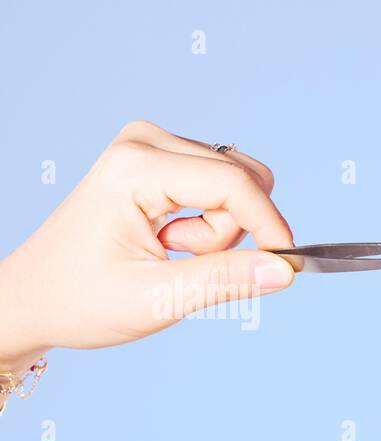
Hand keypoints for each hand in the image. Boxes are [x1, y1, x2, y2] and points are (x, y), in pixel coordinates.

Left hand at [0, 121, 298, 372]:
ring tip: (168, 251)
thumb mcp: (157, 299)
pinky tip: (168, 240)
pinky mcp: (159, 159)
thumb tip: (284, 270)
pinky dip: (209, 223)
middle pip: (240, 180)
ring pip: (236, 183)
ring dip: (219, 231)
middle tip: (180, 259)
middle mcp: (144, 141)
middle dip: (229, 233)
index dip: (271, 227)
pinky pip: (220, 186)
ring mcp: (150, 145)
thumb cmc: (81, 298)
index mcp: (136, 166)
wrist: (36, 297)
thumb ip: (226, 280)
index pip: (235, 184)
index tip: (285, 269)